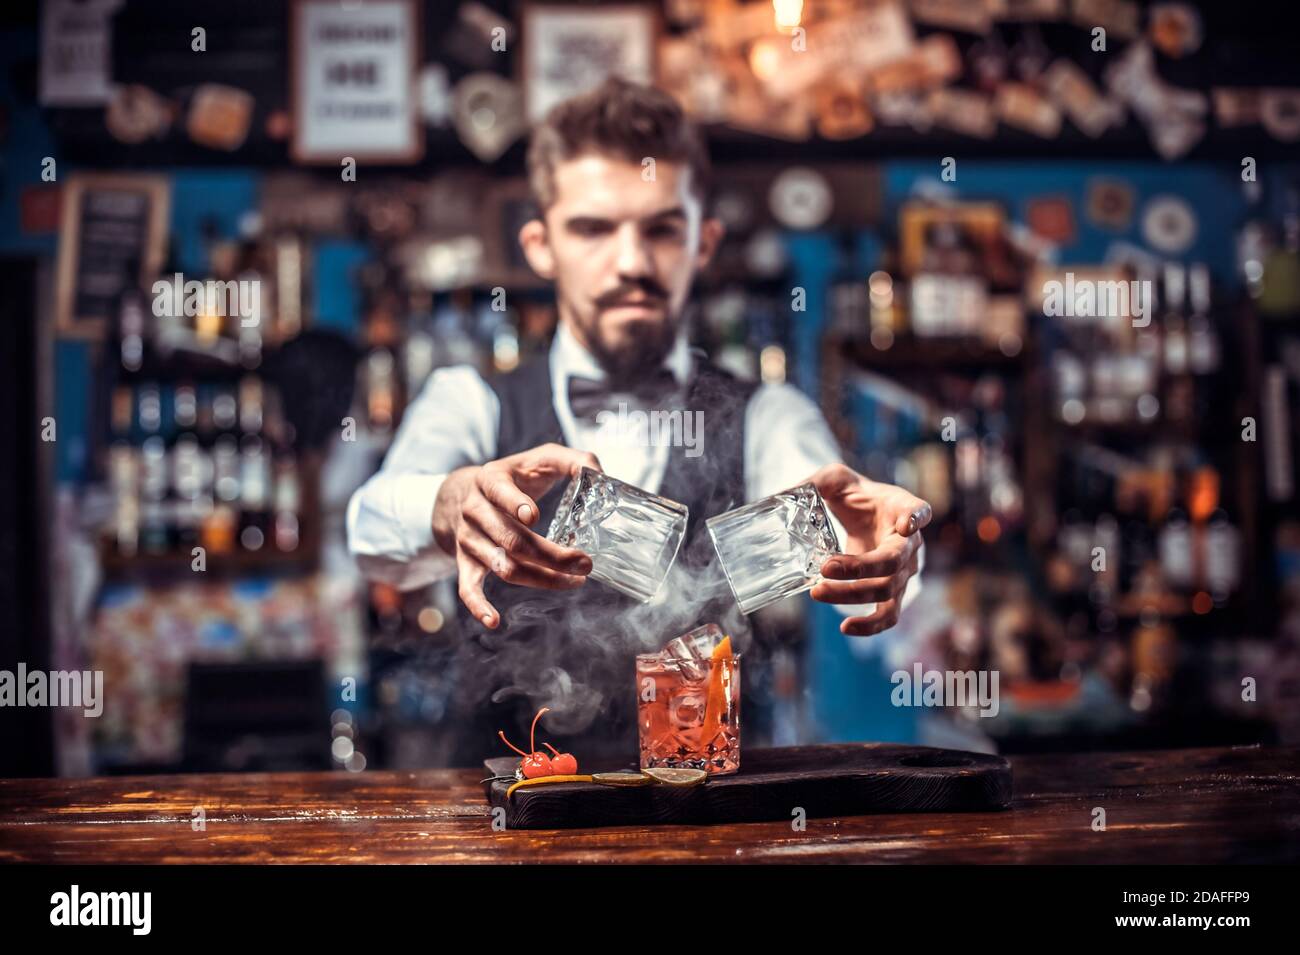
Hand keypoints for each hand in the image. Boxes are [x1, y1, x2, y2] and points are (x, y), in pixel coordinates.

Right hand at [434, 442, 599, 628]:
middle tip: (585, 563)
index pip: (500, 493)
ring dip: (541, 579)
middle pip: (512, 540)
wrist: (459, 494)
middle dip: (551, 556)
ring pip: (504, 566)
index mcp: (490, 480)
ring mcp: (469, 539)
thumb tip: (600, 475)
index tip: (535, 516)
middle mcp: (475, 511)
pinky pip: (468, 588)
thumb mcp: (539, 458)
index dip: (515, 504)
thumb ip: (572, 460)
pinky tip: (495, 621)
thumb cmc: (512, 476)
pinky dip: (478, 606)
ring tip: (575, 581)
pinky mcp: (466, 563)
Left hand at [804, 463, 931, 636]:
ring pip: (887, 590)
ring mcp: (903, 570)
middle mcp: (910, 542)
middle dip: (858, 568)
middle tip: (824, 567)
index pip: (918, 511)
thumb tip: (790, 493)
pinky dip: (870, 625)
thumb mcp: (837, 480)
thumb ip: (820, 482)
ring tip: (817, 591)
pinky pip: (889, 615)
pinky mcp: (892, 591)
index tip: (904, 524)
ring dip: (852, 594)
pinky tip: (846, 628)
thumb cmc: (855, 495)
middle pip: (894, 560)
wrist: (865, 515)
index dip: (915, 519)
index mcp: (902, 508)